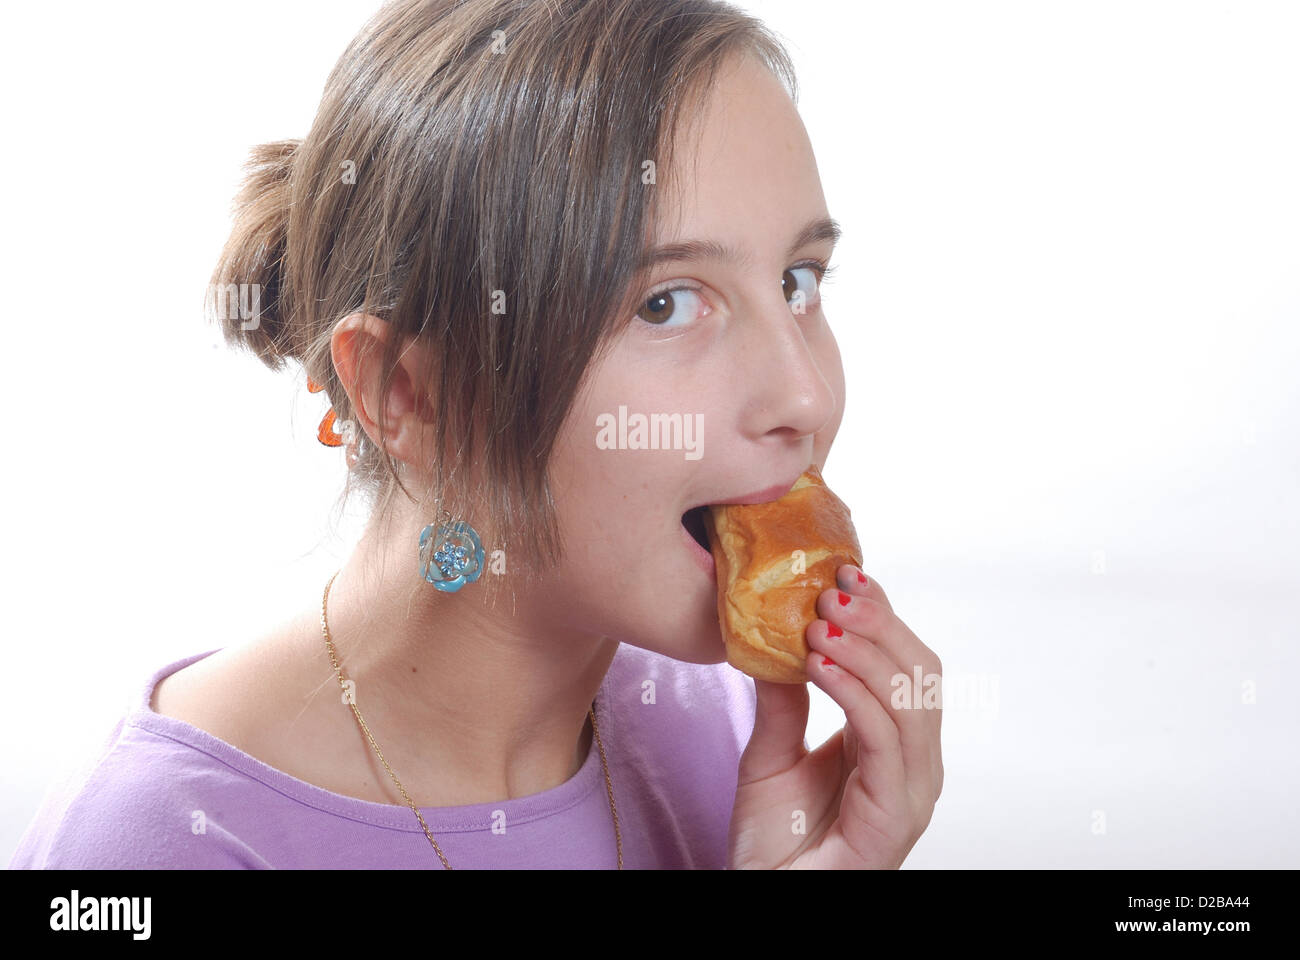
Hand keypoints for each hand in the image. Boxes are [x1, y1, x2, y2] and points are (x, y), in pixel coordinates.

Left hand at [727, 564, 942, 868]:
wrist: (763, 902)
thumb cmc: (772, 845)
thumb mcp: (770, 755)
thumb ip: (784, 700)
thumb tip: (778, 635)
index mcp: (893, 744)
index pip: (906, 663)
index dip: (882, 613)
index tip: (845, 569)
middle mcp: (914, 765)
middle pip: (920, 672)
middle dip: (880, 620)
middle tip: (833, 585)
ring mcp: (911, 791)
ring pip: (910, 699)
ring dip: (864, 648)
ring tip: (819, 618)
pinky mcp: (895, 815)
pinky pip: (885, 738)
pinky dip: (854, 691)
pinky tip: (817, 662)